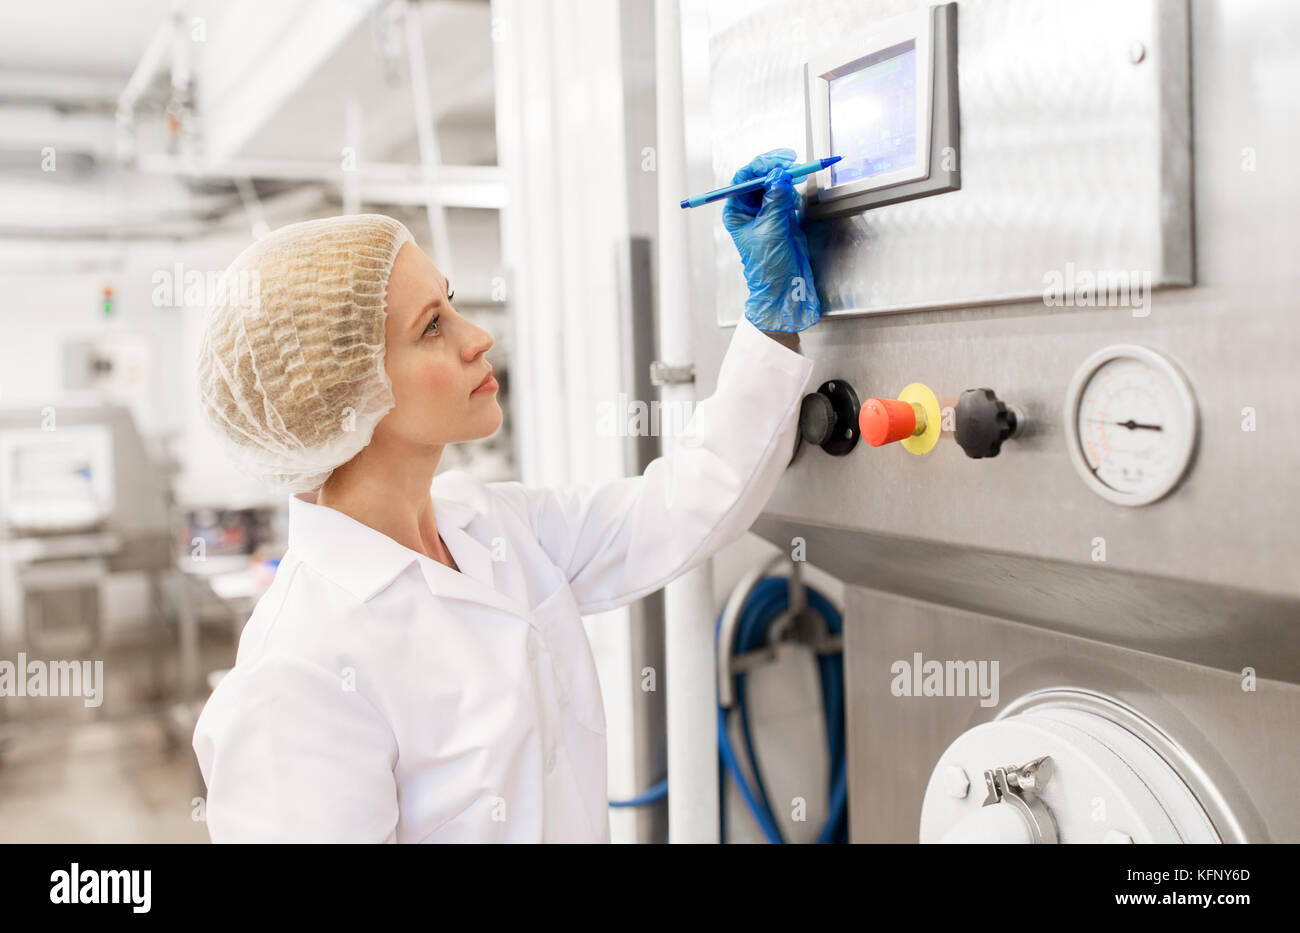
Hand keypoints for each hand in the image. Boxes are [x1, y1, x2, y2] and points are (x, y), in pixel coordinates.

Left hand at [723, 148, 821, 332]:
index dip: (761, 166)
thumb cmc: (768, 265)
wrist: (785, 285)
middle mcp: (749, 208)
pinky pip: (788, 195)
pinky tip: (796, 208)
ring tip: (792, 199)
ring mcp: (767, 210)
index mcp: (736, 211)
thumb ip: (775, 201)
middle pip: (761, 176)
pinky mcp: (783, 215)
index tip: (780, 162)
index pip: (744, 178)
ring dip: (787, 183)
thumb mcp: (771, 230)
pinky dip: (794, 195)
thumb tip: (779, 175)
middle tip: (794, 165)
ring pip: (777, 183)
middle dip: (777, 170)